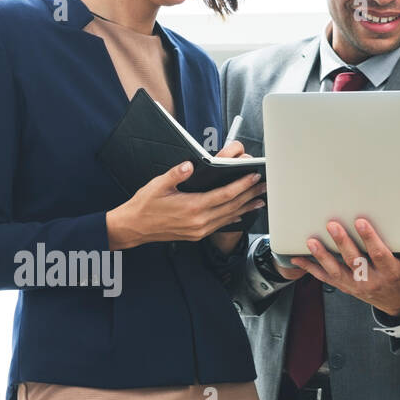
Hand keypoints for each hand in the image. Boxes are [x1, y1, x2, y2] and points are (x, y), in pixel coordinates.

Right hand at [106, 158, 265, 250]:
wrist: (135, 228)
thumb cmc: (145, 205)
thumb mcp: (158, 185)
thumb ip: (176, 174)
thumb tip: (190, 165)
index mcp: (193, 206)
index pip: (225, 194)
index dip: (242, 186)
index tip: (254, 177)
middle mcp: (200, 221)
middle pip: (232, 206)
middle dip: (250, 195)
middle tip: (265, 187)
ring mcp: (200, 230)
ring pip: (229, 217)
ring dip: (246, 208)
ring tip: (260, 200)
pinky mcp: (197, 235)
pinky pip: (220, 224)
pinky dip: (233, 217)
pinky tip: (241, 212)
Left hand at [300, 218, 399, 317]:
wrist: (395, 305)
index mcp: (390, 273)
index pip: (379, 255)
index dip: (371, 239)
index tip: (362, 222)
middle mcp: (370, 280)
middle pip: (355, 261)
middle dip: (343, 243)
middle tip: (332, 224)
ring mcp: (354, 285)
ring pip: (336, 270)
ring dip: (323, 256)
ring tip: (312, 241)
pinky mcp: (343, 286)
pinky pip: (325, 278)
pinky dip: (310, 268)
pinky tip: (296, 258)